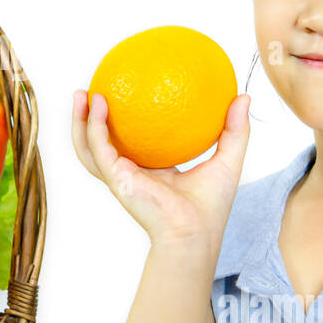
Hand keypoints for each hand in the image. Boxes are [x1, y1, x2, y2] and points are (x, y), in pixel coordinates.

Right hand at [71, 89, 250, 249]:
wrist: (195, 232)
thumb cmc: (211, 207)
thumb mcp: (227, 160)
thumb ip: (234, 129)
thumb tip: (243, 96)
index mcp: (152, 171)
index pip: (132, 143)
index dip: (125, 121)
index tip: (126, 95)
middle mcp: (131, 173)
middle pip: (102, 143)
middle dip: (90, 118)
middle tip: (93, 90)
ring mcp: (120, 176)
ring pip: (88, 146)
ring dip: (79, 120)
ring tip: (81, 94)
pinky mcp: (115, 178)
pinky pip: (98, 148)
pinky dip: (94, 126)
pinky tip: (99, 105)